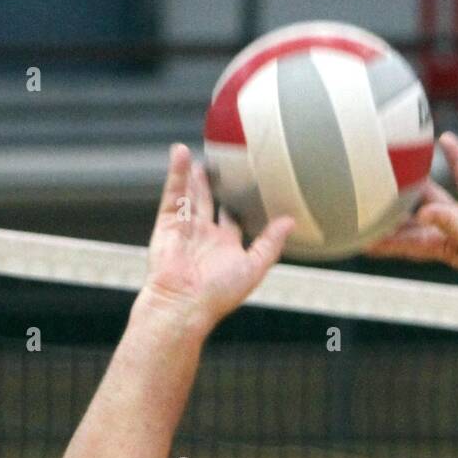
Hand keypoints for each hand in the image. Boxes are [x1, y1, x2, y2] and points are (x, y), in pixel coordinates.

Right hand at [140, 143, 294, 333]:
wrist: (184, 303)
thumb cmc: (218, 294)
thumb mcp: (254, 268)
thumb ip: (271, 243)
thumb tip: (290, 223)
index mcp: (225, 246)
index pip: (232, 220)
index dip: (238, 203)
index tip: (247, 185)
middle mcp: (204, 236)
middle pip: (207, 203)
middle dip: (211, 185)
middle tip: (218, 164)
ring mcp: (184, 228)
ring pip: (189, 195)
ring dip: (192, 175)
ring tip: (195, 153)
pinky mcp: (167, 223)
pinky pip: (173, 194)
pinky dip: (176, 173)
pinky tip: (181, 153)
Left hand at [368, 132, 457, 303]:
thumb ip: (452, 226)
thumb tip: (424, 212)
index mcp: (439, 246)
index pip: (398, 241)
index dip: (374, 238)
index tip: (347, 231)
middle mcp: (446, 231)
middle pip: (407, 217)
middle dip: (384, 207)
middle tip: (359, 188)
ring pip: (432, 192)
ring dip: (414, 177)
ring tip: (392, 155)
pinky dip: (454, 158)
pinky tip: (443, 138)